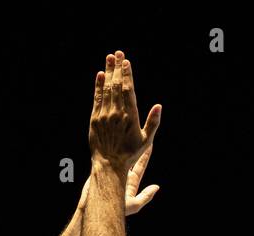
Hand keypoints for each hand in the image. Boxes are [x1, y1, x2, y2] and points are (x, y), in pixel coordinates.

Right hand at [77, 138, 161, 217]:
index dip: (145, 155)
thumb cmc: (113, 209)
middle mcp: (121, 176)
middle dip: (135, 146)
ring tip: (126, 132)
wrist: (93, 208)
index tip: (151, 143)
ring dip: (122, 146)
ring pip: (118, 156)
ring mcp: (111, 172)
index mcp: (130, 182)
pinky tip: (112, 139)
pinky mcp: (101, 170)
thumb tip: (157, 187)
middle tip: (139, 132)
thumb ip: (145, 197)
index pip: (140, 166)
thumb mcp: (133, 205)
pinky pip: (107, 158)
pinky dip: (110, 150)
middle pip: (131, 158)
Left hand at [89, 51, 159, 173]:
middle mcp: (116, 114)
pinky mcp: (95, 119)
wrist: (109, 165)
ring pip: (106, 89)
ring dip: (108, 72)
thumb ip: (153, 123)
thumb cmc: (129, 154)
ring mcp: (104, 116)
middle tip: (117, 53)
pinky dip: (98, 86)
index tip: (126, 62)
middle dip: (117, 68)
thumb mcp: (146, 141)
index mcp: (130, 117)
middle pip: (116, 86)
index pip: (128, 90)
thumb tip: (158, 106)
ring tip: (109, 58)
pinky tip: (100, 75)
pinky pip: (97, 99)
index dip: (126, 75)